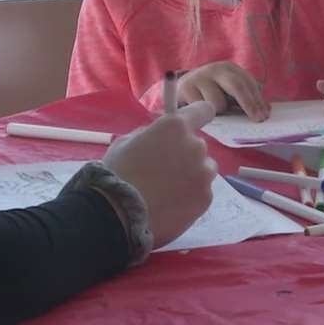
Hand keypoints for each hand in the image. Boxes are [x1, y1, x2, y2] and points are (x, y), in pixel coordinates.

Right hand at [102, 101, 219, 247]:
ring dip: (192, 174)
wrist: (118, 214)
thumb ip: (151, 134)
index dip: (198, 117)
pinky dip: (191, 196)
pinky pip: (202, 191)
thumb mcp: (127, 141)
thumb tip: (161, 137)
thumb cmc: (117, 172)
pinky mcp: (206, 198)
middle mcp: (195, 145)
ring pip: (204, 169)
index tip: (191, 126)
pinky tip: (171, 204)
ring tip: (169, 190)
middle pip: (198, 145)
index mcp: (175, 127)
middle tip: (164, 170)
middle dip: (185, 153)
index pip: (204, 110)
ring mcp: (203, 173)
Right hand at [176, 61, 269, 120]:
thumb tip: (266, 110)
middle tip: (257, 119)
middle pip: (237, 85)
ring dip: (220, 112)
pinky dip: (204, 115)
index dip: (257, 99)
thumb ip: (245, 99)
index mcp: (229, 69)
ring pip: (218, 102)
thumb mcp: (227, 92)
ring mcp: (200, 77)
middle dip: (249, 104)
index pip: (248, 83)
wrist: (177, 88)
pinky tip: (200, 112)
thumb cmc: (208, 93)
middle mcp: (215, 69)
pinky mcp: (186, 89)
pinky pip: (201, 109)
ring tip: (215, 112)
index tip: (264, 115)